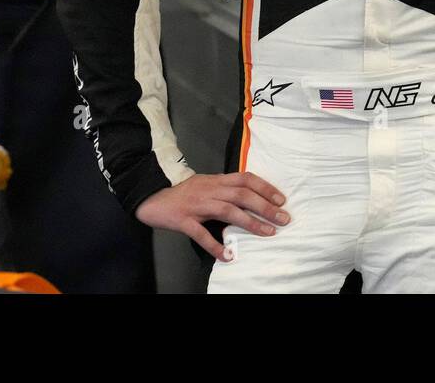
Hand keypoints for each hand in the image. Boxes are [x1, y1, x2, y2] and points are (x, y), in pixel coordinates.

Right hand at [133, 172, 289, 260]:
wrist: (151, 196)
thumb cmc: (181, 193)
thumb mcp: (205, 184)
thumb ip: (224, 188)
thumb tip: (249, 196)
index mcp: (216, 180)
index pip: (245, 178)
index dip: (265, 187)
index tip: (281, 199)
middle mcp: (209, 190)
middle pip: (241, 194)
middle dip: (265, 206)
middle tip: (283, 218)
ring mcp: (196, 205)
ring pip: (227, 210)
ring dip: (250, 222)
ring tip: (268, 232)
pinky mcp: (183, 220)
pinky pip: (200, 234)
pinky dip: (214, 245)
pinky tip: (227, 255)